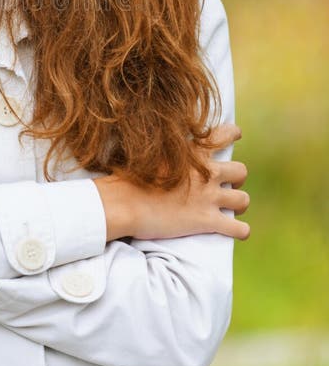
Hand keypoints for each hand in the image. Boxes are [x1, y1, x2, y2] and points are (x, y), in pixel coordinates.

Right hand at [93, 123, 249, 241]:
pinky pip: (239, 228)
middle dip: (237, 179)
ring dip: (239, 205)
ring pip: (243, 200)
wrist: (123, 202)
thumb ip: (167, 147)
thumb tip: (164, 144)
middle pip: (241, 171)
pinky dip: (241, 230)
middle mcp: (206, 172)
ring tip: (232, 209)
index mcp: (193, 152)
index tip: (235, 135)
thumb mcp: (150, 152)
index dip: (233, 134)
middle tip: (226, 185)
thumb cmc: (129, 176)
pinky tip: (236, 231)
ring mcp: (208, 197)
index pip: (225, 134)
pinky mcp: (206, 221)